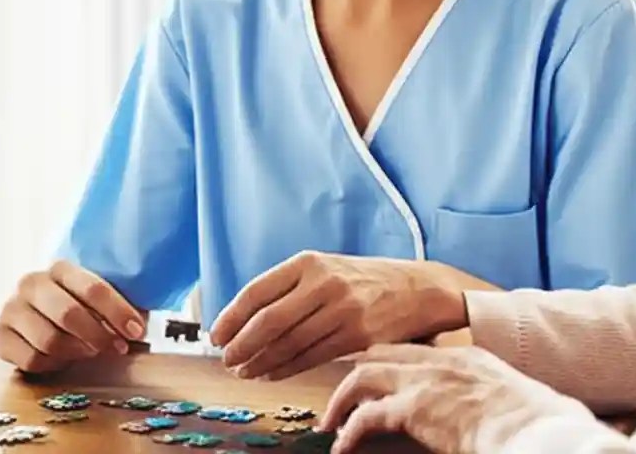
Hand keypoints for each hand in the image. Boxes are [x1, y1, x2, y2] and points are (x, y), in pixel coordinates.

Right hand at [0, 261, 145, 372]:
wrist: (43, 313)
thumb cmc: (83, 305)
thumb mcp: (104, 300)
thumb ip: (122, 307)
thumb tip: (139, 328)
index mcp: (61, 268)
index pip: (93, 288)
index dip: (118, 312)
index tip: (136, 331)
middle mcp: (32, 284)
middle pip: (68, 314)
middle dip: (98, 335)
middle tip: (117, 348)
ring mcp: (11, 309)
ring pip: (49, 340)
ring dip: (77, 352)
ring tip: (91, 352)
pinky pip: (30, 359)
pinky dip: (53, 365)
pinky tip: (64, 359)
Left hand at [210, 252, 468, 380]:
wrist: (418, 289)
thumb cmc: (365, 281)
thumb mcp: (328, 268)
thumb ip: (291, 287)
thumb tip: (243, 319)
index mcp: (310, 261)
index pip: (258, 290)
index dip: (231, 316)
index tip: (217, 335)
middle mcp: (325, 282)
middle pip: (269, 321)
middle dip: (242, 345)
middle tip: (227, 359)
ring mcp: (343, 309)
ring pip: (289, 343)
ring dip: (261, 362)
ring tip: (246, 370)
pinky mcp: (357, 335)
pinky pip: (311, 357)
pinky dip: (286, 368)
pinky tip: (272, 373)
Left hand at [321, 344, 596, 453]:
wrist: (540, 432)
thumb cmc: (538, 426)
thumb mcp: (513, 403)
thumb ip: (492, 403)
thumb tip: (492, 420)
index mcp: (469, 358)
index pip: (417, 350)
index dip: (392, 362)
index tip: (377, 376)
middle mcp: (443, 361)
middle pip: (383, 353)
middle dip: (359, 372)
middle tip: (343, 396)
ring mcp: (427, 380)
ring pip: (364, 376)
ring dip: (342, 399)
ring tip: (331, 422)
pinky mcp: (414, 407)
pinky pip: (365, 417)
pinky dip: (349, 432)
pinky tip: (343, 447)